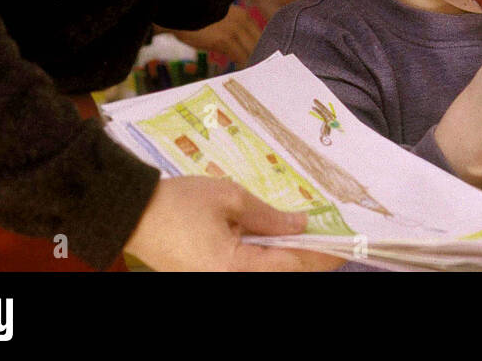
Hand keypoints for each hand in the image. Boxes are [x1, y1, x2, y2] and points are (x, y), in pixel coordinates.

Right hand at [124, 177, 344, 271]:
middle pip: (284, 275)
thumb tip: (301, 226)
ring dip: (292, 261)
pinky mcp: (210, 278)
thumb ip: (269, 217)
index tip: (349, 242)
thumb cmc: (179, 203)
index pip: (293, 264)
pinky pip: (251, 273)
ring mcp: (218, 283)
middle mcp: (229, 283)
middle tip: (336, 240)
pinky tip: (282, 244)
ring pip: (269, 275)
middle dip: (312, 259)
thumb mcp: (229, 198)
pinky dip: (271, 261)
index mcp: (234, 269)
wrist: (132, 215)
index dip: (324, 253)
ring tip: (314, 240)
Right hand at [160, 4, 260, 63]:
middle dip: (259, 56)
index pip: (260, 35)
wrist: (179, 15)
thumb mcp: (222, 21)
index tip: (263, 59)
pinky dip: (242, 64)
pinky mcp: (223, 40)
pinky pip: (239, 56)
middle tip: (260, 69)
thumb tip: (244, 50)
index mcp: (243, 16)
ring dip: (251, 62)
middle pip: (259, 43)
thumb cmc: (198, 21)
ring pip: (251, 50)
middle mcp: (241, 21)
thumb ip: (235, 31)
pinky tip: (241, 70)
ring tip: (252, 72)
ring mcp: (233, 30)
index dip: (262, 48)